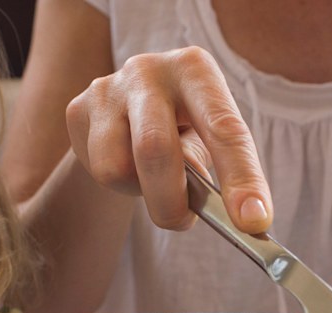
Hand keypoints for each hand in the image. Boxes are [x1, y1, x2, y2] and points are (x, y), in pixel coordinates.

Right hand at [66, 46, 273, 233]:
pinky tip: (128, 164)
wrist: (129, 106)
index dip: (241, 178)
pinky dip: (120, 183)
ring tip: (153, 179)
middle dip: (171, 201)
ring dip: (142, 192)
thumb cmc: (182, 125)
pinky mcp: (78, 108)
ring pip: (117, 168)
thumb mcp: (207, 137)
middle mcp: (148, 69)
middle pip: (155, 149)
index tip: (253, 222)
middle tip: (183, 222)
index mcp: (195, 69)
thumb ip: (219, 167)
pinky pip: (98, 169)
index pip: (224, 129)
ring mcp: (107, 87)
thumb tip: (239, 215)